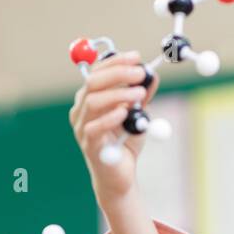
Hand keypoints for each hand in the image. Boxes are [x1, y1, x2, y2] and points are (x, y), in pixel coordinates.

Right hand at [68, 50, 159, 205]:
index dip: (116, 61)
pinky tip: (124, 114)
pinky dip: (109, 117)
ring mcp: (82, 128)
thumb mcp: (137, 115)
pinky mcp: (89, 146)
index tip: (136, 56)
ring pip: (92, 102)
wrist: (121, 177)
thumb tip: (151, 75)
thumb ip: (141, 96)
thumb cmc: (124, 144)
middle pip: (92, 82)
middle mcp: (81, 110)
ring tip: (139, 95)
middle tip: (140, 72)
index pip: (97, 71)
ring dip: (118, 94)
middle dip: (118, 73)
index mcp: (90, 98)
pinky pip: (94, 128)